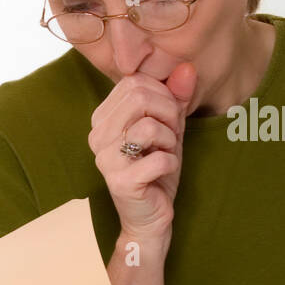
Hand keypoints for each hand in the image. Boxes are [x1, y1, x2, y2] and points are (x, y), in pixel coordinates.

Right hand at [88, 61, 196, 242]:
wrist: (150, 217)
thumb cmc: (156, 170)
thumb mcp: (169, 127)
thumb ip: (176, 96)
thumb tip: (187, 68)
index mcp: (102, 118)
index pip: (135, 82)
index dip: (163, 95)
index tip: (169, 118)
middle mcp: (97, 135)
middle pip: (140, 97)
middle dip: (169, 113)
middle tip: (171, 135)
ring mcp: (104, 159)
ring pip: (148, 126)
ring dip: (170, 139)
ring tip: (165, 153)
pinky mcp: (119, 181)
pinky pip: (159, 158)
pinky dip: (171, 163)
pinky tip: (163, 172)